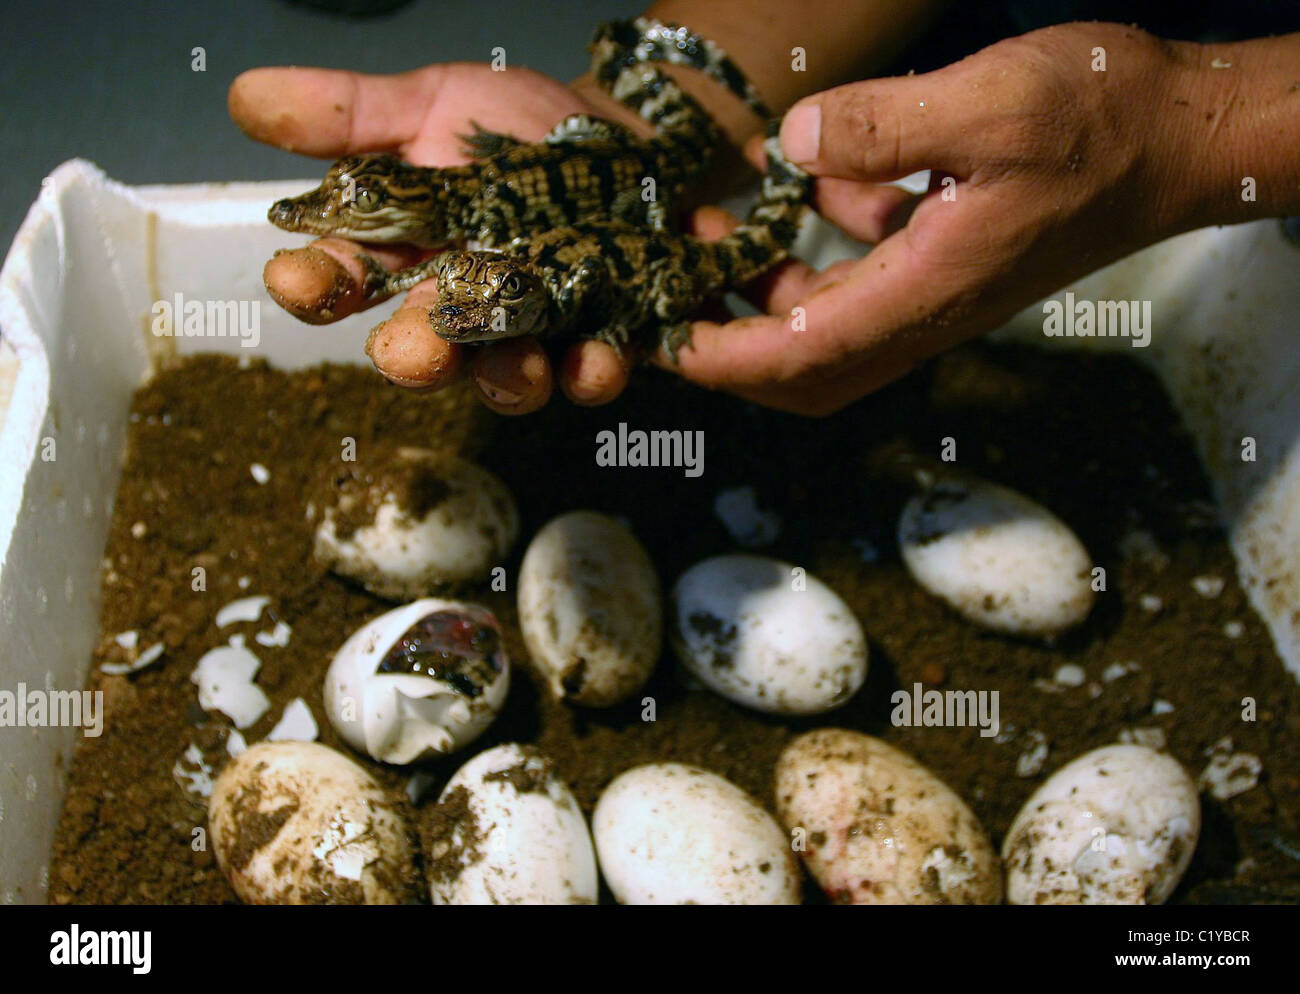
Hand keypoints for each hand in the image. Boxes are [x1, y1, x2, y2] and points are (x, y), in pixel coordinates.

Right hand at [230, 63, 651, 413]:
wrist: (618, 143)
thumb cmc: (512, 132)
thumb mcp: (433, 106)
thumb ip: (351, 114)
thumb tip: (244, 94)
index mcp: (401, 260)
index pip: (340, 284)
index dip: (312, 286)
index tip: (294, 280)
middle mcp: (459, 314)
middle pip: (424, 351)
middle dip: (416, 356)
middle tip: (412, 353)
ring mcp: (531, 337)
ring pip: (510, 377)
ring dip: (512, 378)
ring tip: (526, 364)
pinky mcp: (601, 344)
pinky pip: (597, 370)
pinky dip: (599, 368)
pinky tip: (607, 356)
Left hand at [656, 23, 1213, 414]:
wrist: (1178, 138)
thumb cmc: (1101, 122)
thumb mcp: (990, 106)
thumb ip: (886, 127)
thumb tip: (789, 147)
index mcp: (926, 291)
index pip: (800, 355)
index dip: (723, 357)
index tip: (661, 339)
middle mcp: (924, 307)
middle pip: (802, 366)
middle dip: (728, 342)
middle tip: (668, 296)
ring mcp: (934, 288)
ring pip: (824, 320)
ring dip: (760, 288)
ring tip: (706, 230)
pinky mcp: (944, 258)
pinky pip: (860, 268)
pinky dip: (816, 238)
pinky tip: (799, 175)